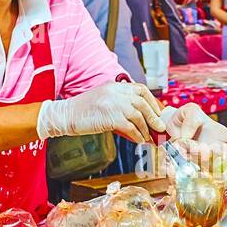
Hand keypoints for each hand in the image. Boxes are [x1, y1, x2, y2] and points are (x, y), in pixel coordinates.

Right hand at [37, 81, 166, 142]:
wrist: (66, 115)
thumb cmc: (84, 111)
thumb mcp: (103, 100)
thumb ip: (119, 103)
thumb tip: (139, 116)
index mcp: (115, 86)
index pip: (141, 90)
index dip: (152, 101)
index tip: (157, 112)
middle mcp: (117, 92)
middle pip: (143, 104)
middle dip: (154, 117)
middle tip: (160, 128)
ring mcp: (114, 103)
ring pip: (139, 117)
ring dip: (146, 129)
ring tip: (148, 138)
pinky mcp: (111, 117)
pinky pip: (131, 128)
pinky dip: (137, 135)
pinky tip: (138, 141)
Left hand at [163, 102, 226, 176]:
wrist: (170, 127)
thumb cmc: (186, 117)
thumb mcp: (190, 111)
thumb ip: (191, 121)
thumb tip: (188, 138)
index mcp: (220, 134)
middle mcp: (214, 148)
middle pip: (224, 154)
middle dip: (226, 155)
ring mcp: (202, 157)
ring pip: (206, 162)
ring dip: (199, 156)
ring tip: (189, 145)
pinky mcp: (189, 163)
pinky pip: (189, 167)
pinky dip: (183, 165)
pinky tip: (176, 163)